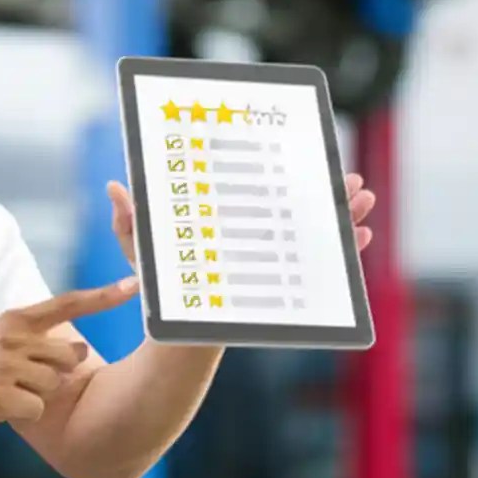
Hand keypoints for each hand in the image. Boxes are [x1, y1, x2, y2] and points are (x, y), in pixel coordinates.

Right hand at [0, 277, 138, 437]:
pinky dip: (25, 414)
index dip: (102, 296)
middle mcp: (13, 336)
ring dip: (37, 395)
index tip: (133, 285)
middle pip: (71, 355)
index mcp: (15, 320)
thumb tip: (76, 349)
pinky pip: (37, 408)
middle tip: (25, 378)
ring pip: (55, 384)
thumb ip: (32, 338)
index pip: (66, 303)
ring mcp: (6, 364)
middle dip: (59, 372)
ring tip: (6, 392)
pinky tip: (0, 408)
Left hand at [107, 174, 377, 260]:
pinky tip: (360, 238)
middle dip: (325, 189)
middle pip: (294, 204)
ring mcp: (267, 256)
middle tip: (350, 176)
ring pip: (311, 230)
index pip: (256, 185)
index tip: (304, 148)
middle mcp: (251, 231)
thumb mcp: (141, 251)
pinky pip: (315, 266)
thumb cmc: (158, 285)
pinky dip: (340, 252)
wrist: (172, 329)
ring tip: (362, 197)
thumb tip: (115, 186)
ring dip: (342, 214)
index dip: (281, 166)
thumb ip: (128, 221)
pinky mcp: (276, 284)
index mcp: (224, 215)